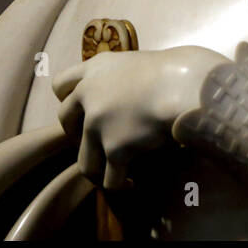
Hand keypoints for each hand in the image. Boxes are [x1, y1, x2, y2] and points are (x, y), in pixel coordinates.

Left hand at [52, 46, 227, 188]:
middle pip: (65, 121)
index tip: (83, 110)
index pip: (61, 84)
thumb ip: (123, 76)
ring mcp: (98, 123)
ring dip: (98, 169)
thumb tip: (133, 90)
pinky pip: (110, 178)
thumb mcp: (139, 62)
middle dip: (78, 135)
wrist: (186, 84)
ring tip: (112, 174)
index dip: (68, 99)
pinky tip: (131, 184)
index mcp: (96, 69)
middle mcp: (89, 95)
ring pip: (85, 160)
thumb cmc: (176, 68)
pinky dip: (120, 184)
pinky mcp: (115, 148)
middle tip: (99, 142)